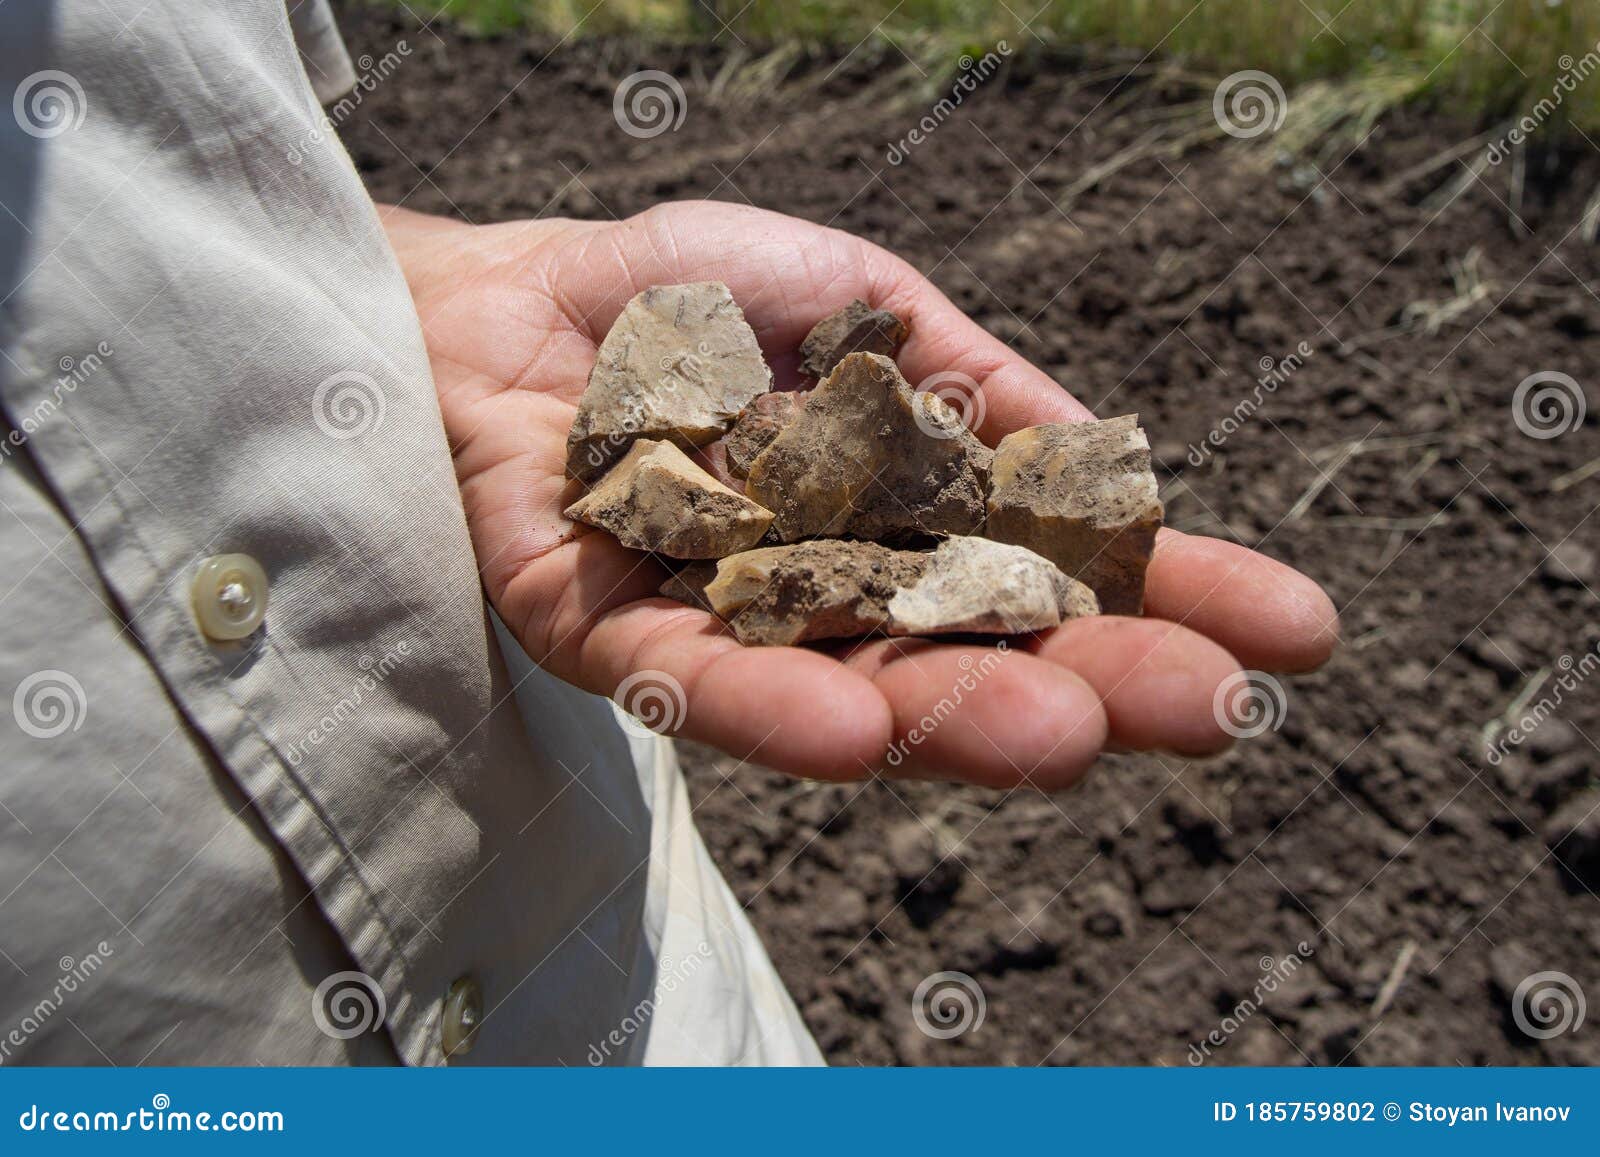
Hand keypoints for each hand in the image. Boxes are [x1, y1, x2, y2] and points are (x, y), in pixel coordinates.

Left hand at [380, 201, 1337, 786]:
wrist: (497, 295)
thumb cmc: (683, 294)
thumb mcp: (866, 302)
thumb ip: (977, 388)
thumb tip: (1111, 470)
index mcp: (904, 522)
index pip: (1057, 574)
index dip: (1174, 602)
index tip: (1294, 634)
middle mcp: (833, 593)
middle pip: (974, 655)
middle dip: (1095, 683)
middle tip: (1216, 716)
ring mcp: (726, 624)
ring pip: (853, 689)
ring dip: (956, 718)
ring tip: (1067, 735)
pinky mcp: (606, 635)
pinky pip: (690, 681)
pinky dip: (772, 705)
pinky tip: (862, 734)